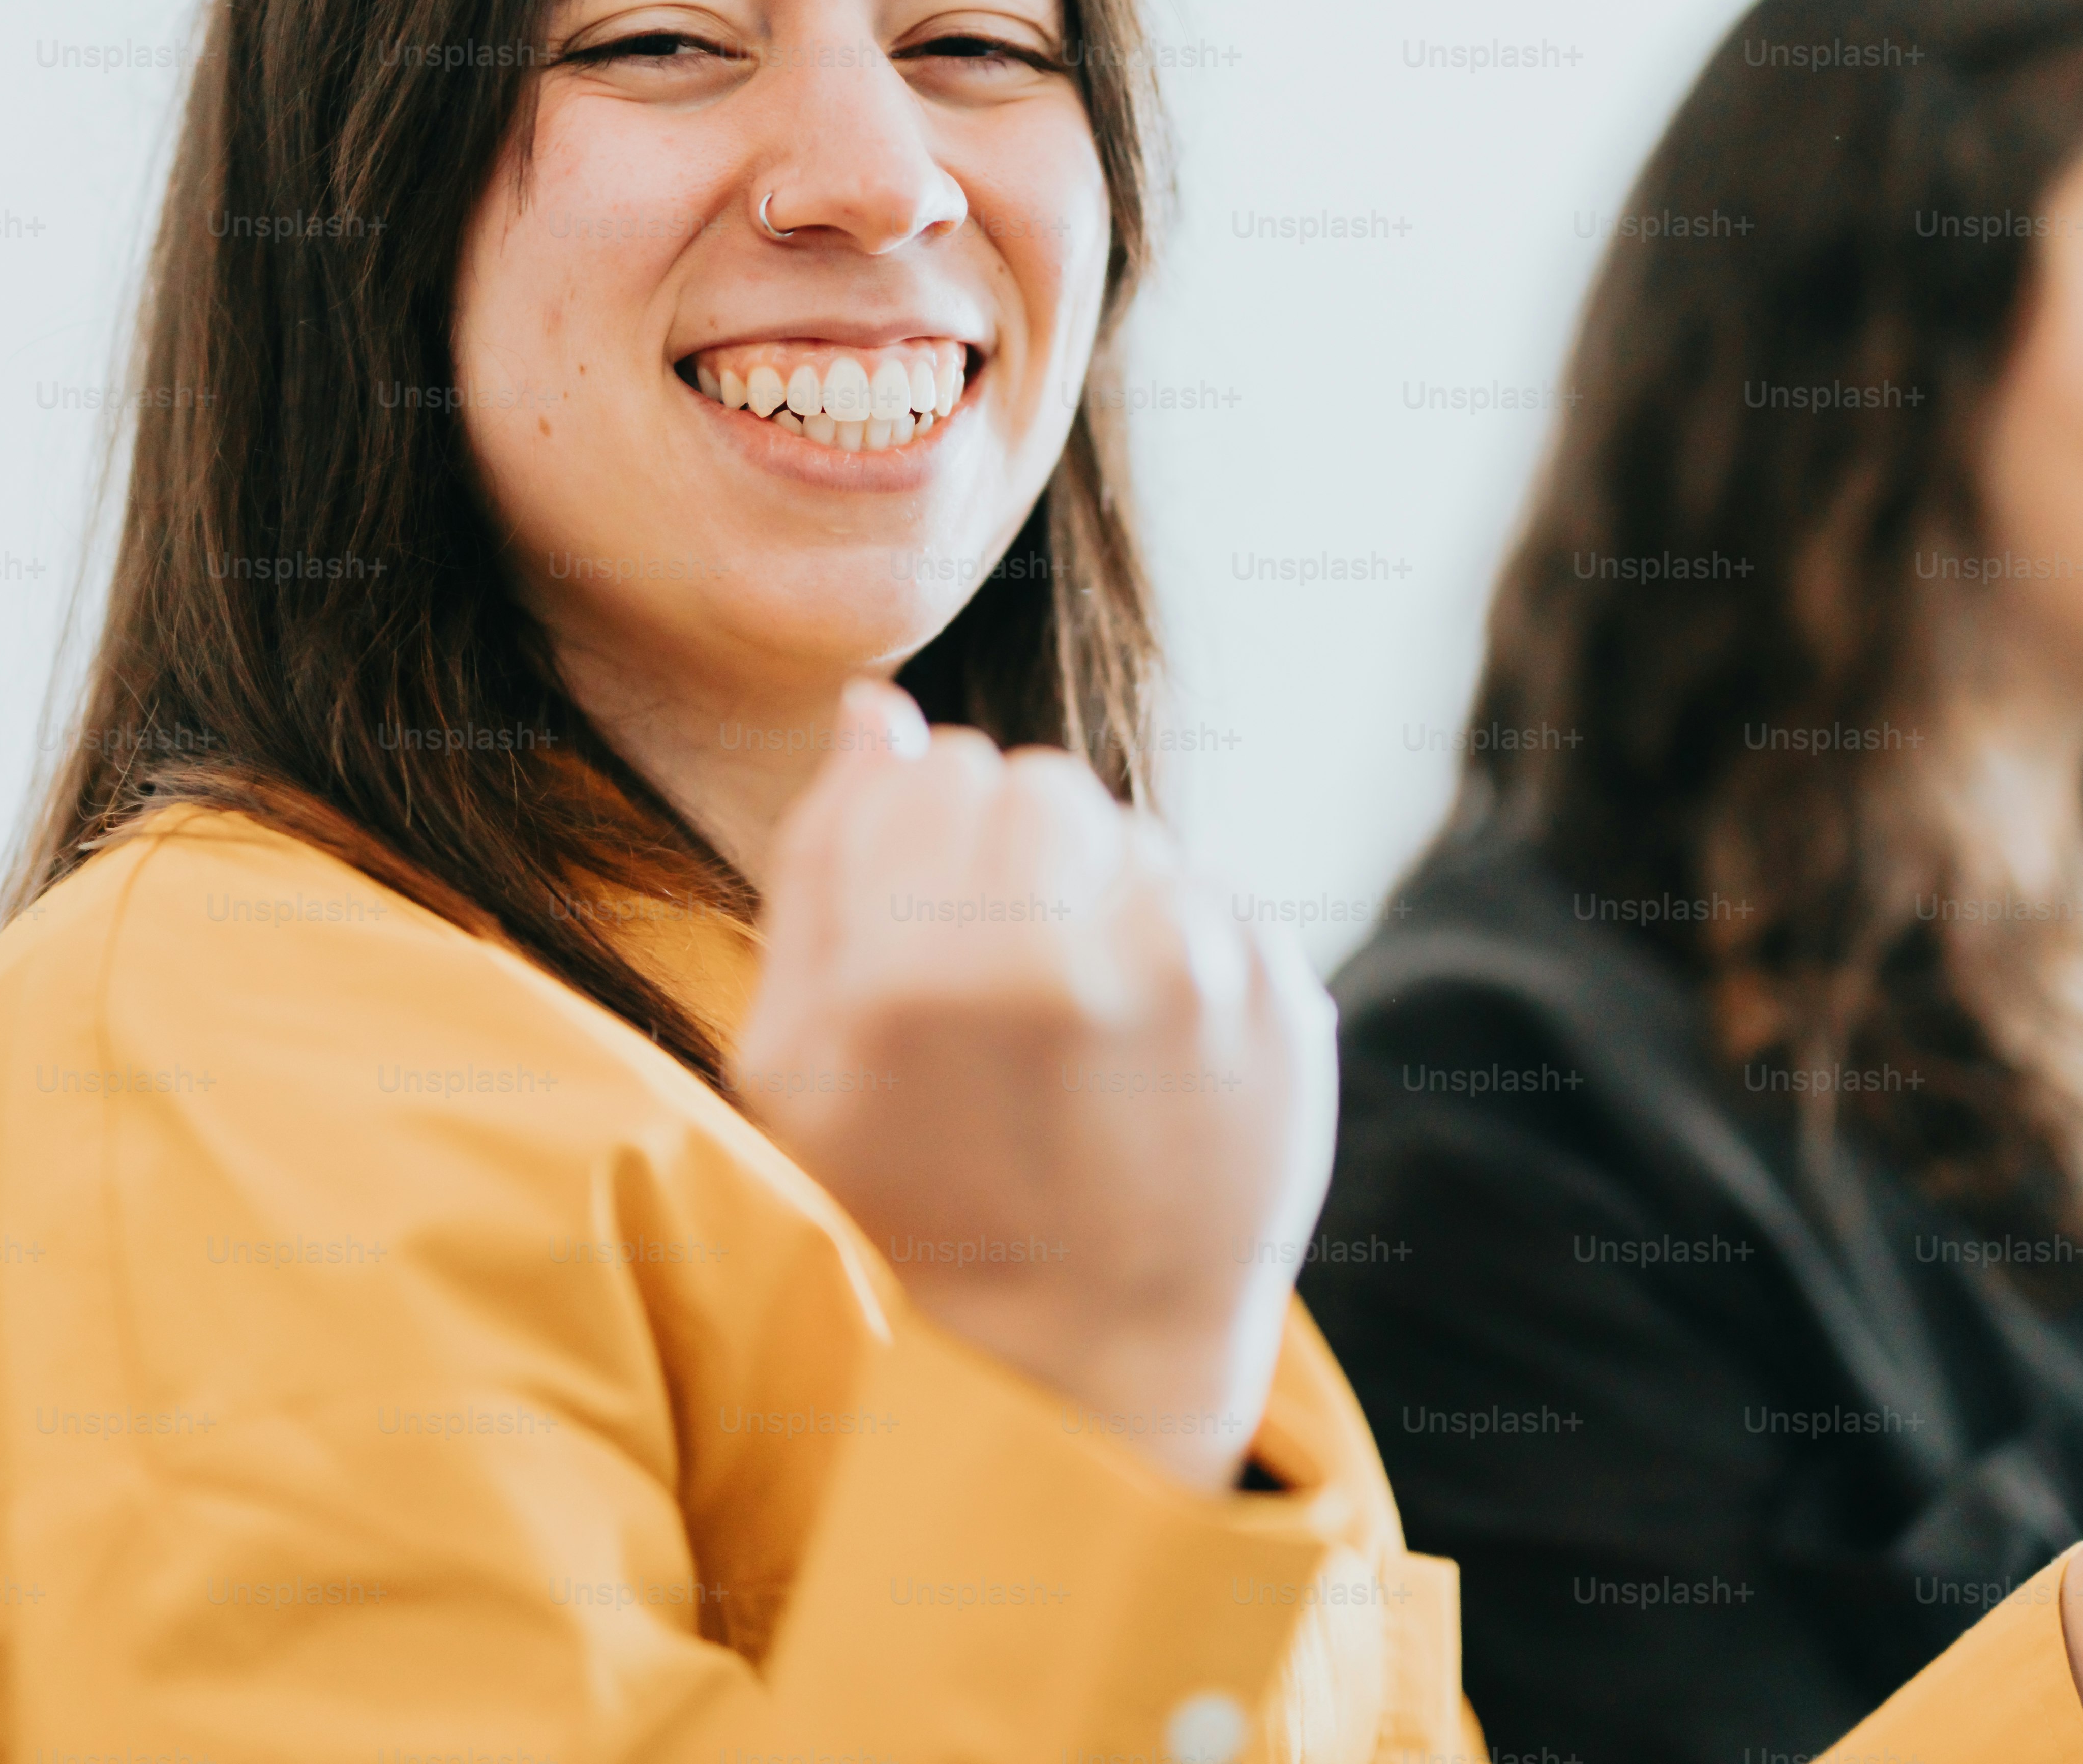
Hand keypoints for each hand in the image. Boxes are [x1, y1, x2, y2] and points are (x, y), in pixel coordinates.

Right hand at [733, 679, 1337, 1490]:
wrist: (1079, 1373)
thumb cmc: (902, 1211)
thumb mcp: (794, 1063)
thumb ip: (823, 861)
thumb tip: (877, 709)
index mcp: (922, 971)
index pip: (938, 771)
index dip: (923, 851)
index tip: (929, 951)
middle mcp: (1072, 959)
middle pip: (1045, 789)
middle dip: (1017, 866)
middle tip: (1006, 1000)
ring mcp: (1199, 979)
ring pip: (1139, 837)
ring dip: (1103, 907)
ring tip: (1079, 1046)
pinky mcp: (1288, 1003)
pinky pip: (1219, 901)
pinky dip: (1184, 959)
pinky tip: (1148, 1064)